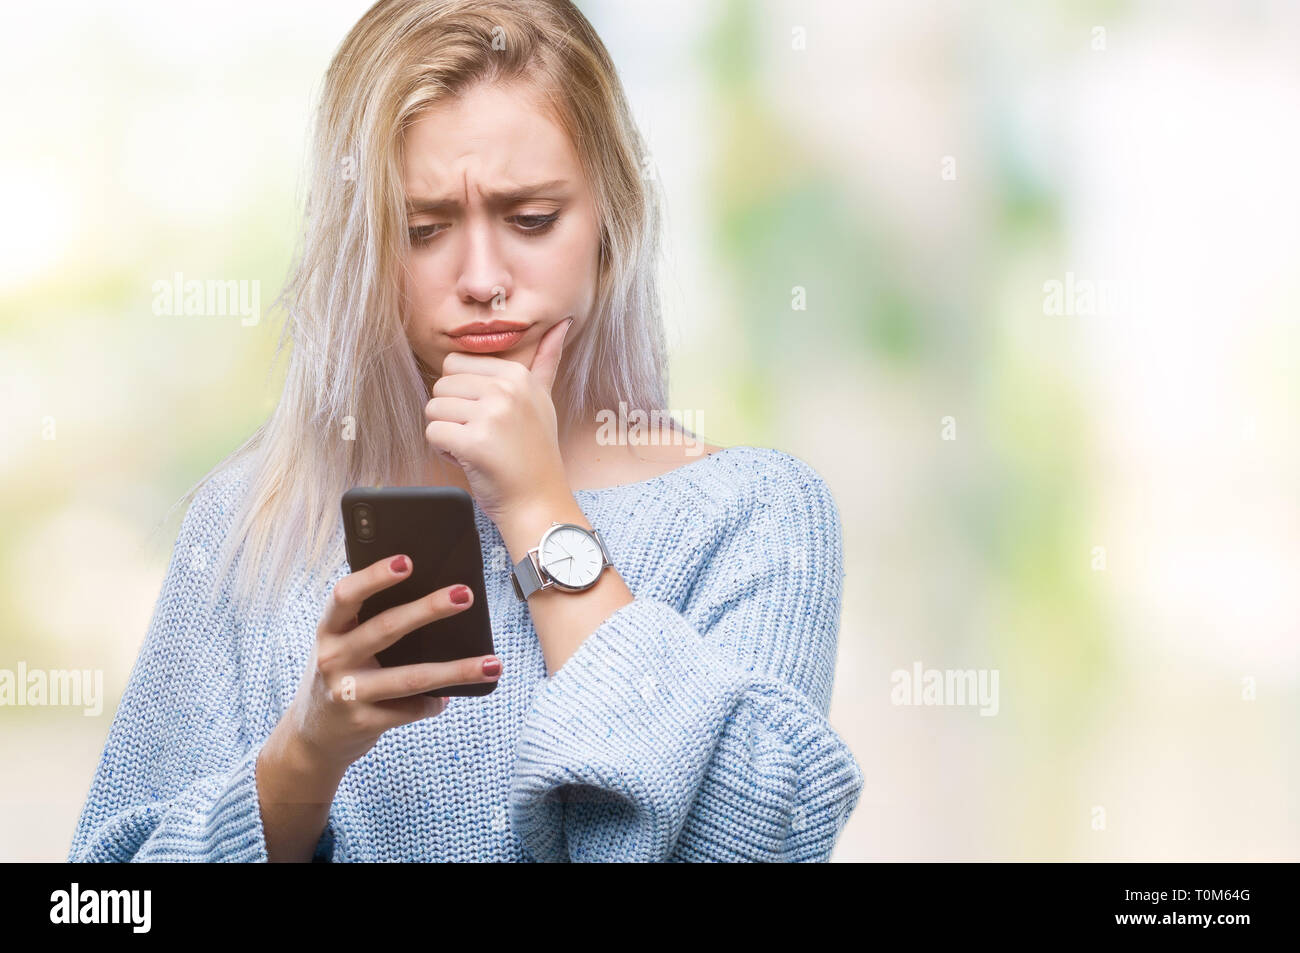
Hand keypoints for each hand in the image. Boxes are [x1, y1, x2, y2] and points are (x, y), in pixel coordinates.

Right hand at [279, 552, 502, 777]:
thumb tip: (436, 599)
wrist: (312, 739)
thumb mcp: (341, 646)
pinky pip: (411, 709)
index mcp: (328, 630)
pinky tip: (449, 698)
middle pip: (387, 627)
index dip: (375, 576)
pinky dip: (435, 703)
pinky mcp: (363, 723)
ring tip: (493, 663)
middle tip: (465, 595)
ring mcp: (347, 693)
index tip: (407, 561)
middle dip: (429, 609)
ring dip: (457, 670)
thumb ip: (368, 624)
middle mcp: (333, 658)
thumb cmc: (340, 677)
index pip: (346, 594)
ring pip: (411, 677)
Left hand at [423, 316, 572, 525]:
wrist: (539, 501)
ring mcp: (490, 415)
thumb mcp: (544, 400)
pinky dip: (444, 452)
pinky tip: (469, 460)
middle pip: (441, 384)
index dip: (464, 394)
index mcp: (517, 375)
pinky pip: (432, 433)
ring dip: (447, 432)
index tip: (488, 415)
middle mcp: (506, 390)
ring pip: (433, 409)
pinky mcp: (474, 442)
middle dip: (452, 412)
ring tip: (475, 447)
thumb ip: (546, 362)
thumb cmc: (535, 453)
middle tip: (480, 433)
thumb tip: (561, 323)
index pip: (457, 364)